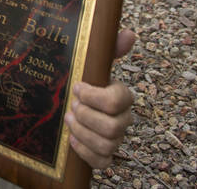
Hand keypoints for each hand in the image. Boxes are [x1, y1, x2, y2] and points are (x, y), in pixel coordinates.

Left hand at [67, 29, 136, 169]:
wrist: (68, 100)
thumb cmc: (83, 80)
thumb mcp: (92, 62)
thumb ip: (109, 48)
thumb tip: (129, 33)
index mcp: (122, 97)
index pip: (118, 101)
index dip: (95, 96)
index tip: (77, 87)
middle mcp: (123, 119)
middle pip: (112, 127)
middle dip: (86, 116)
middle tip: (71, 106)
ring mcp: (115, 139)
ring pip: (107, 145)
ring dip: (82, 132)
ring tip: (69, 119)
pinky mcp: (104, 155)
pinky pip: (102, 162)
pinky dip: (85, 152)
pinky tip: (72, 141)